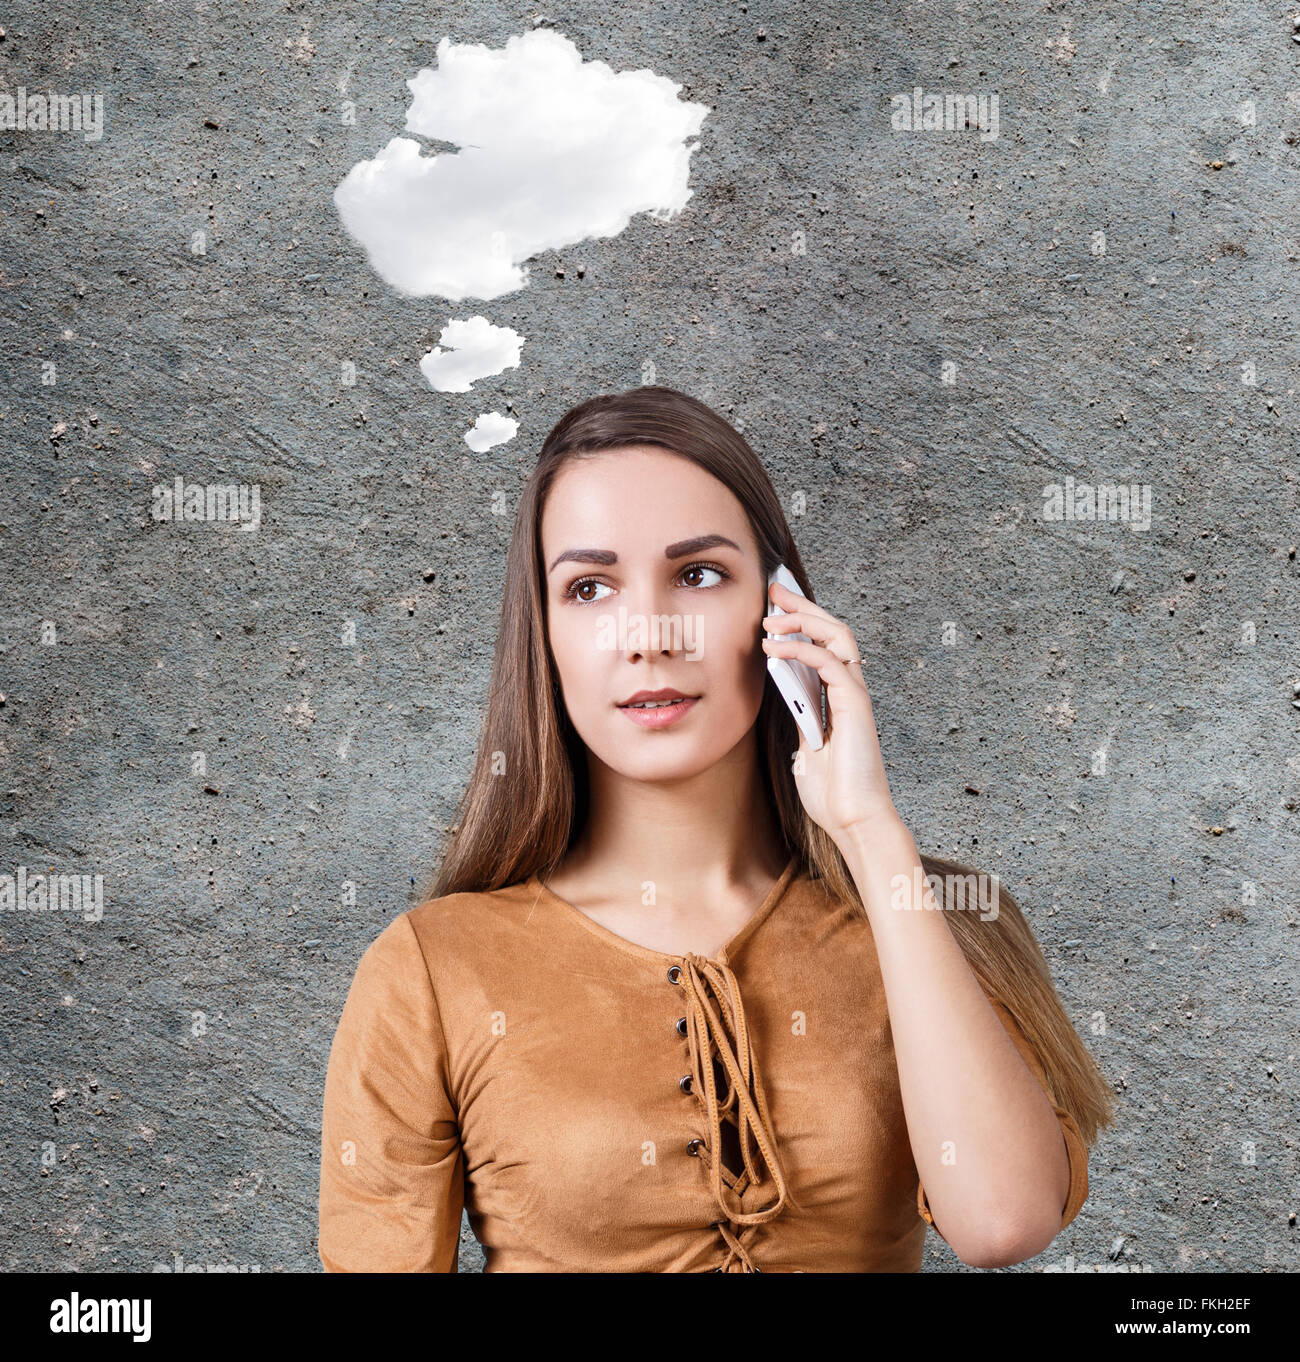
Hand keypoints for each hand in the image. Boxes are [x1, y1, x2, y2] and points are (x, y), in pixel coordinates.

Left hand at [761, 580, 900, 846]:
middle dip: (802, 606)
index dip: (799, 622)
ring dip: (803, 619)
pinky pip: (829, 661)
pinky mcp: (854, 704)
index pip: (821, 646)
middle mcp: (849, 690)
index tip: (771, 606)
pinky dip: (801, 648)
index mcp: (835, 700)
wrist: (854, 821)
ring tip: (770, 617)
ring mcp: (854, 695)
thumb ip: (799, 731)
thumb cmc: (832, 796)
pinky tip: (773, 646)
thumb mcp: (802, 755)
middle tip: (774, 588)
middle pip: (832, 630)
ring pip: (837, 636)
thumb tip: (789, 723)